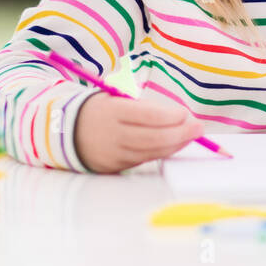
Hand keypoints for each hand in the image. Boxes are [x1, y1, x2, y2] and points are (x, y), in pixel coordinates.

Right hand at [74, 91, 203, 172]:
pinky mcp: (116, 167)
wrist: (67, 132)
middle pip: (153, 138)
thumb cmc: (101, 110)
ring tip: (191, 136)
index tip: (185, 114)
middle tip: (199, 128)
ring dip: (176, 144)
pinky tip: (174, 145)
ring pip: (152, 152)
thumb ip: (144, 107)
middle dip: (181, 133)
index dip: (171, 116)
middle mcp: (113, 134)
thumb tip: (178, 117)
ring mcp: (114, 153)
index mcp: (113, 111)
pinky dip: (162, 152)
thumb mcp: (116, 99)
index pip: (147, 115)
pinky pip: (144, 160)